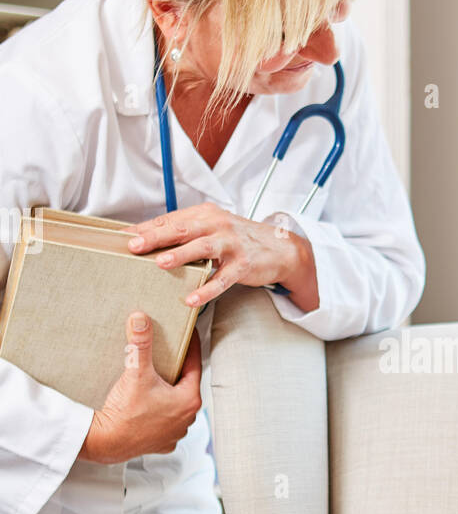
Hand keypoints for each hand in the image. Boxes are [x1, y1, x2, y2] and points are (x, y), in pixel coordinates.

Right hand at [78, 312, 201, 462]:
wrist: (106, 443)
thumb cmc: (125, 412)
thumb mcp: (136, 373)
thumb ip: (141, 344)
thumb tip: (141, 319)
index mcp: (189, 400)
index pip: (195, 364)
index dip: (190, 345)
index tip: (187, 332)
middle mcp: (187, 418)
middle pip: (186, 384)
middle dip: (178, 368)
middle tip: (169, 352)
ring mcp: (175, 432)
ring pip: (176, 404)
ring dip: (169, 392)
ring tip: (157, 377)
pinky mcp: (161, 442)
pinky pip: (165, 421)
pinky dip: (160, 411)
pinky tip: (149, 404)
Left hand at [127, 203, 318, 310]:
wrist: (279, 248)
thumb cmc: (238, 240)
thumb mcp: (213, 228)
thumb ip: (186, 232)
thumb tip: (150, 240)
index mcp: (205, 214)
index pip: (170, 220)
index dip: (146, 228)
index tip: (122, 237)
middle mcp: (217, 225)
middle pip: (182, 229)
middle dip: (156, 237)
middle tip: (133, 246)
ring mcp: (232, 244)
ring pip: (202, 248)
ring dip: (180, 255)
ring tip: (160, 263)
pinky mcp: (244, 265)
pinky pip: (222, 279)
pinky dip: (207, 289)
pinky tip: (191, 299)